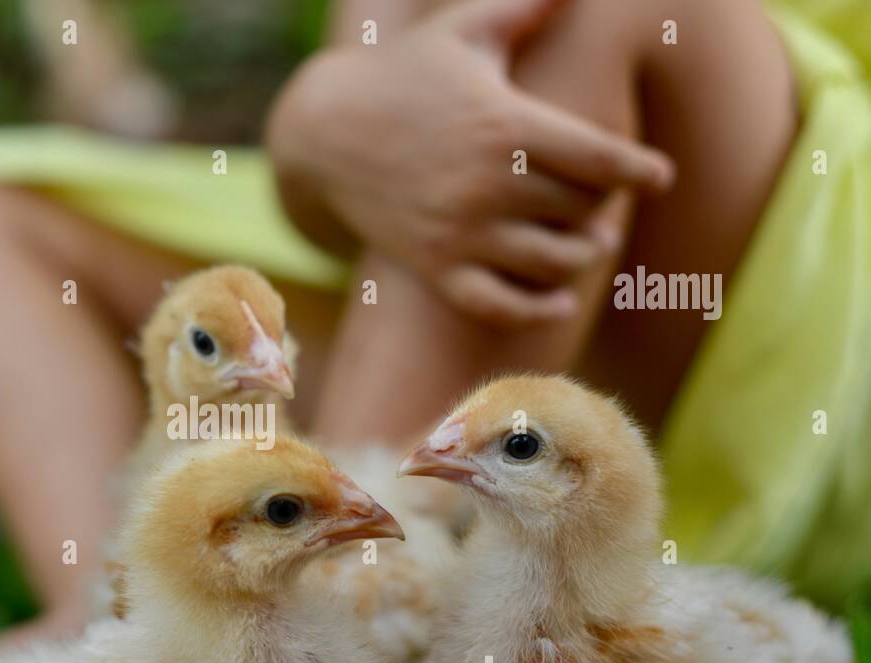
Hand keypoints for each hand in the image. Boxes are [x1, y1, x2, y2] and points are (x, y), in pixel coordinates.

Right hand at [267, 0, 674, 325]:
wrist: (325, 132)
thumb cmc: (405, 74)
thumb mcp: (464, 29)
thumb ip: (528, 6)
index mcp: (506, 125)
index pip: (600, 160)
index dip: (640, 171)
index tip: (659, 177)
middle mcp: (488, 184)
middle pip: (580, 210)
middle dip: (599, 207)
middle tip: (598, 201)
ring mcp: (460, 230)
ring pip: (551, 263)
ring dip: (579, 257)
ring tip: (586, 246)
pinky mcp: (434, 266)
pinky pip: (498, 305)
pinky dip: (535, 310)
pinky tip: (558, 303)